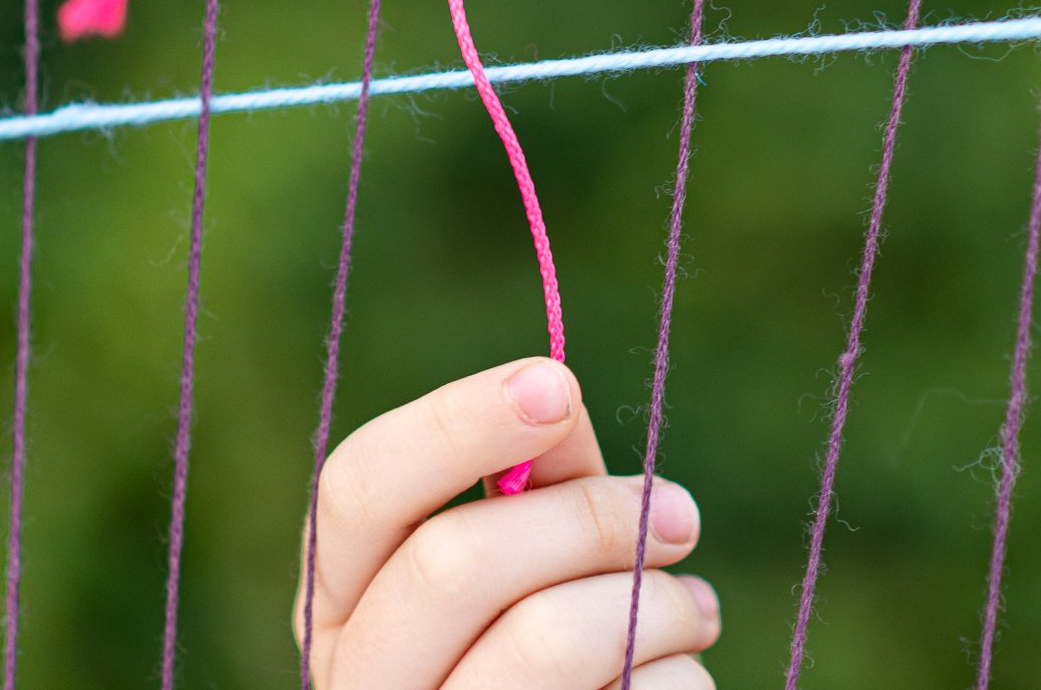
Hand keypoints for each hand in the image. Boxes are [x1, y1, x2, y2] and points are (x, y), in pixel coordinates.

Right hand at [296, 358, 719, 688]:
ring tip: (695, 608)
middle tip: (682, 514)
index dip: (453, 422)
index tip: (556, 382)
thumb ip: (534, 487)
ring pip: (542, 638)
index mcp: (345, 607)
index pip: (356, 489)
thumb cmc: (555, 659)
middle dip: (591, 518)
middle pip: (452, 562)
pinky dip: (678, 675)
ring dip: (656, 602)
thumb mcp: (531, 563)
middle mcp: (359, 684)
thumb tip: (552, 406)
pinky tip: (677, 676)